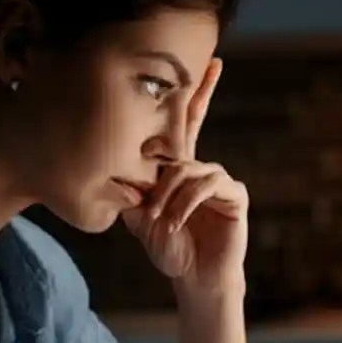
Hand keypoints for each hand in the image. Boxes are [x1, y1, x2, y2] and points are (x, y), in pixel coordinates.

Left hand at [122, 59, 248, 294]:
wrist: (194, 279)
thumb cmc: (169, 250)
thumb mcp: (140, 219)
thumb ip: (131, 192)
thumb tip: (107, 168)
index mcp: (178, 169)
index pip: (181, 126)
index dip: (188, 96)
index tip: (195, 65)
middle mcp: (199, 167)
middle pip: (197, 122)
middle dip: (204, 91)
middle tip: (216, 64)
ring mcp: (218, 179)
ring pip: (188, 167)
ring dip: (169, 193)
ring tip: (159, 220)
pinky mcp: (234, 195)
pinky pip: (208, 184)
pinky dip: (186, 202)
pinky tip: (175, 221)